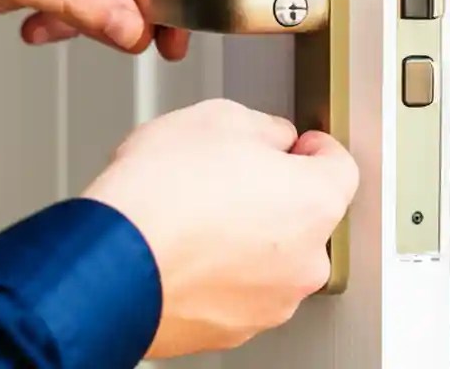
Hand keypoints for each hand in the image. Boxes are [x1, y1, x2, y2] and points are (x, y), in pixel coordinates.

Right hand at [82, 99, 358, 357]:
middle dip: (275, 194)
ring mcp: (268, 303)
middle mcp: (303, 261)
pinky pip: (236, 291)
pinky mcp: (231, 330)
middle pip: (305, 217)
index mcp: (313, 202)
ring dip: (246, 236)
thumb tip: (271, 138)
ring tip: (195, 213)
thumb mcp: (217, 118)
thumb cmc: (159, 193)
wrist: (108, 261)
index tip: (298, 143)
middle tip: (228, 175)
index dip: (315, 147)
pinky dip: (218, 272)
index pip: (341, 166)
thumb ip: (264, 126)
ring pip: (271, 259)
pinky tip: (183, 247)